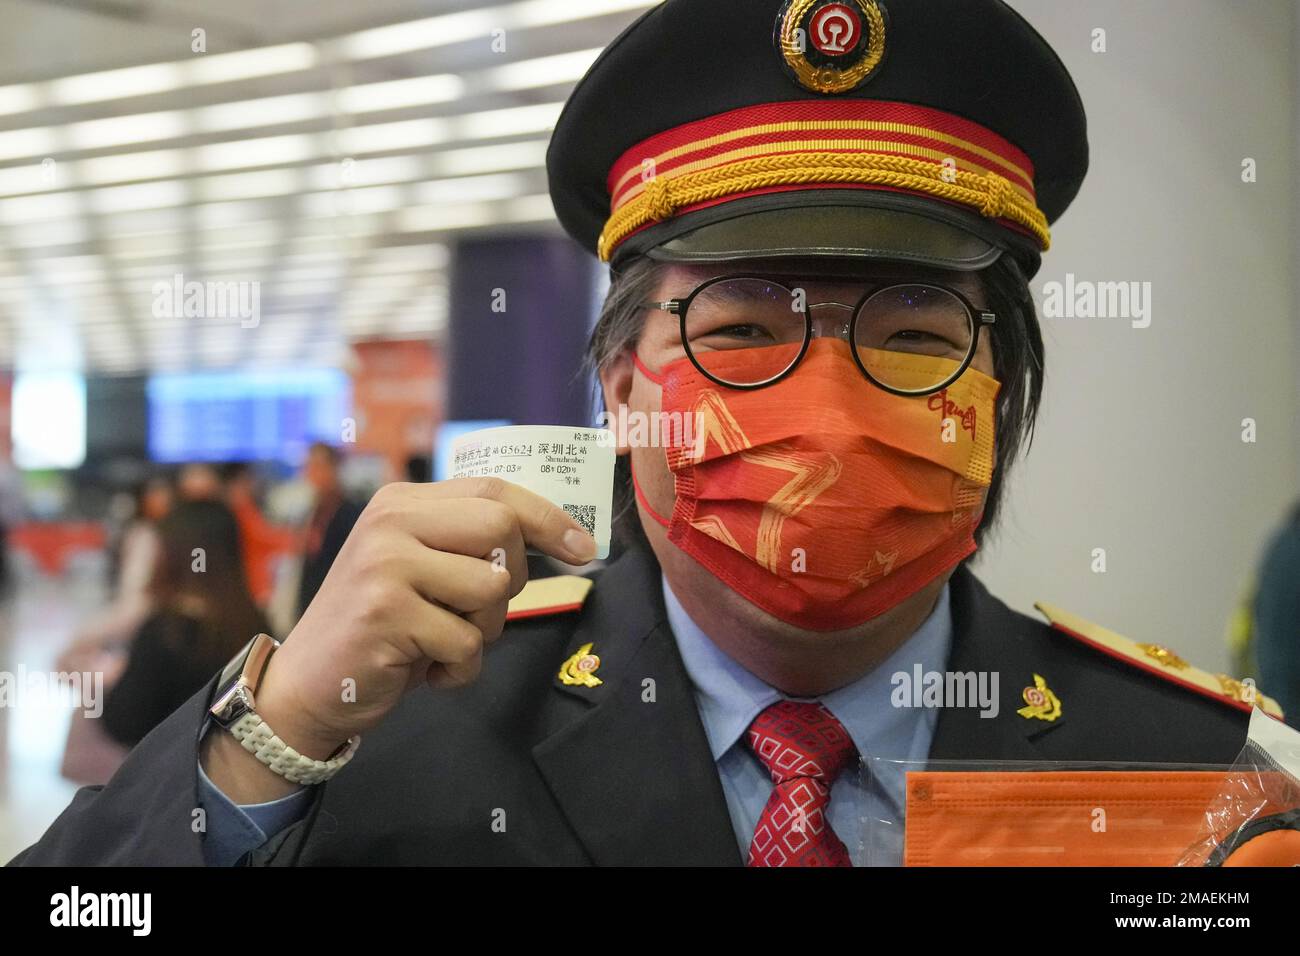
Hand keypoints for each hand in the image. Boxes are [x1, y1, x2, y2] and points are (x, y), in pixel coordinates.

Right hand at [252, 478, 597, 760]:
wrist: (305, 687)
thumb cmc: (381, 628)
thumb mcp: (420, 568)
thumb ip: (466, 543)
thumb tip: (561, 537)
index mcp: (403, 502)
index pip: (495, 490)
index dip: (549, 519)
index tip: (585, 549)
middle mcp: (391, 521)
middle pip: (501, 528)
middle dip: (510, 579)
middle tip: (476, 612)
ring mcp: (385, 564)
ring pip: (491, 589)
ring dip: (483, 631)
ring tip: (440, 641)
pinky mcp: (386, 612)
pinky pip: (466, 644)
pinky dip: (458, 671)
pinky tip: (422, 670)